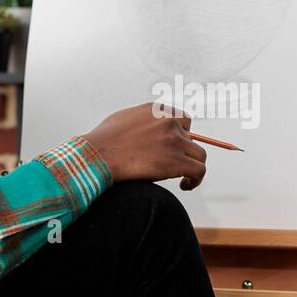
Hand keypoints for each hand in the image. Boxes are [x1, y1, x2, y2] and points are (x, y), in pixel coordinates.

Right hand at [81, 102, 207, 190]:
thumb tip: (145, 128)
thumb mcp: (123, 119)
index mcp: (157, 110)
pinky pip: (199, 170)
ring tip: (184, 179)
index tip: (174, 149)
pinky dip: (195, 180)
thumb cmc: (102, 141)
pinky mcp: (175, 161)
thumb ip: (141, 120)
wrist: (96, 156)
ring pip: (199, 155)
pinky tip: (185, 186)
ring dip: (192, 166)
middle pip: (191, 138)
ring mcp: (173, 140)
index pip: (182, 120)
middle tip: (173, 166)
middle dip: (184, 152)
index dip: (181, 136)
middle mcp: (168, 122)